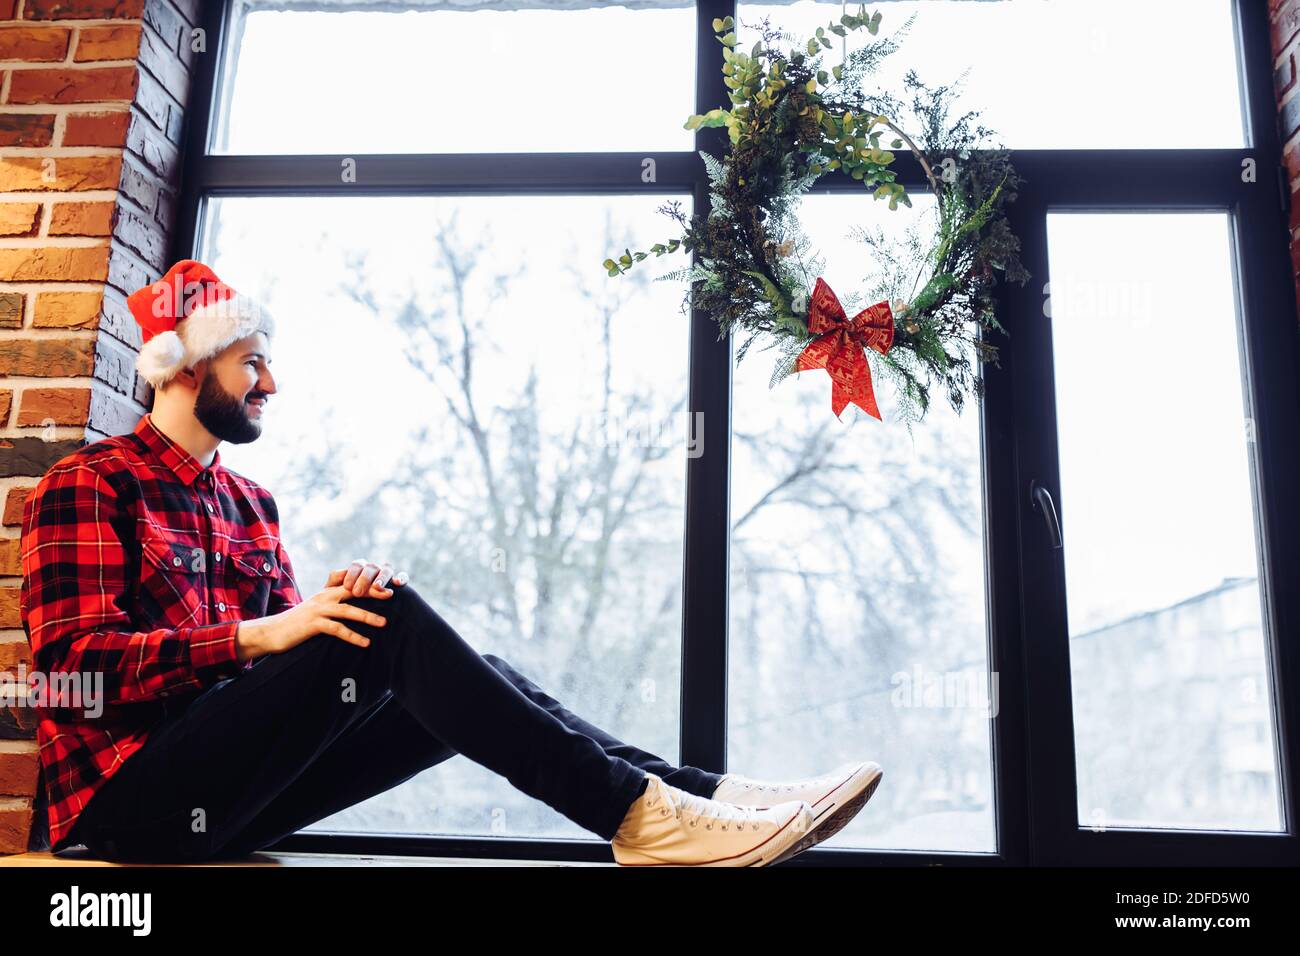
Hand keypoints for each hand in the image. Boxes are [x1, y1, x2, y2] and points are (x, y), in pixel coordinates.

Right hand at [236, 584, 392, 660]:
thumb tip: (351, 610)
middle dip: (373, 591)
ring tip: (384, 623)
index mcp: (325, 592)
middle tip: (392, 595)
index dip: (368, 582)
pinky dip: (353, 636)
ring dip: (368, 616)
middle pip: (353, 590)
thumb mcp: (315, 611)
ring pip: (348, 610)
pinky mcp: (313, 624)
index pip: (350, 583)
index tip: (385, 584)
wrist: (270, 632)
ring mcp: (318, 609)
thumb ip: (331, 607)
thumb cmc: (295, 624)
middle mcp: (323, 597)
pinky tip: (366, 643)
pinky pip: (337, 629)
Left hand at [326, 558, 409, 596]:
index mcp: (358, 568)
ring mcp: (385, 574)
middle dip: (364, 579)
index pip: (357, 566)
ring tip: (376, 587)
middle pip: (371, 568)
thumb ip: (334, 581)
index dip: (352, 575)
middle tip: (357, 592)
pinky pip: (403, 576)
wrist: (351, 614)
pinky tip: (398, 583)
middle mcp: (373, 569)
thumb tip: (340, 573)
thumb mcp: (334, 592)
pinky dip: (402, 578)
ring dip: (381, 578)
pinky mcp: (397, 581)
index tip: (347, 587)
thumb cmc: (341, 602)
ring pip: (386, 570)